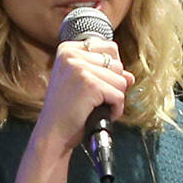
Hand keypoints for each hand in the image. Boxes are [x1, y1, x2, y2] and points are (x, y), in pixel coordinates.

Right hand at [31, 37, 133, 159]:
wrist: (52, 134)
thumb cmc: (66, 112)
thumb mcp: (84, 86)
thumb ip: (106, 75)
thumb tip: (129, 76)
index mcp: (68, 49)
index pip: (109, 48)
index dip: (110, 70)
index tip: (95, 85)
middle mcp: (71, 54)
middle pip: (117, 64)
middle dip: (112, 85)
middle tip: (93, 100)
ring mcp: (80, 68)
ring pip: (121, 80)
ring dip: (113, 98)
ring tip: (95, 107)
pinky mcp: (90, 85)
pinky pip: (119, 95)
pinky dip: (115, 110)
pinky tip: (98, 114)